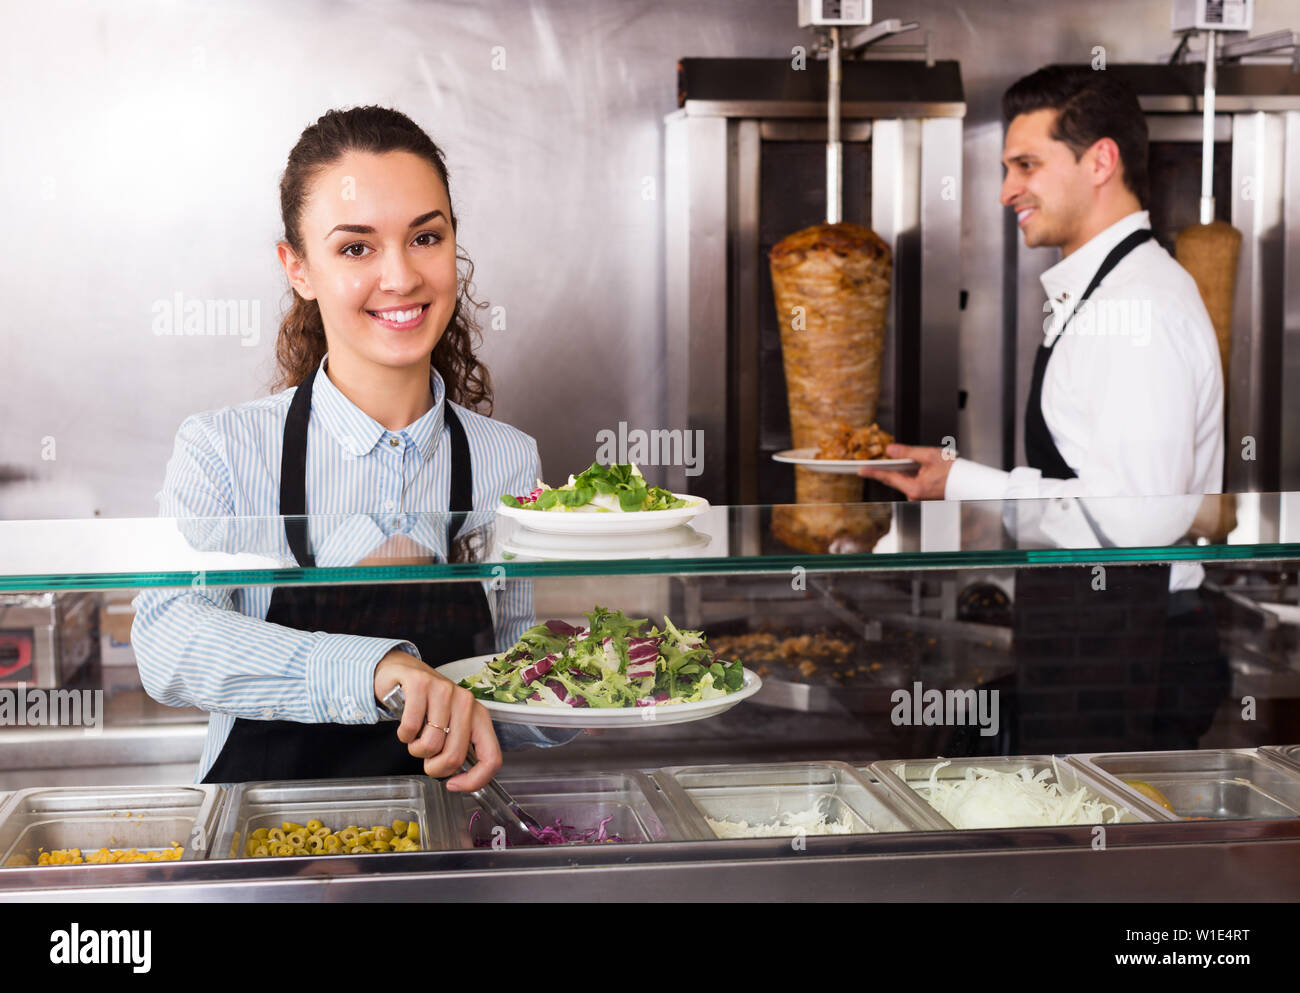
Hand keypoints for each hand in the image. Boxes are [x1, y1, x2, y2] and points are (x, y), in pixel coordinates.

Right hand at [373, 649, 501, 791]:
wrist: (403, 673)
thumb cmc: (428, 705)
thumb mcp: (450, 727)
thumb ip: (459, 749)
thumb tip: (460, 780)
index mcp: (479, 716)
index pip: (491, 757)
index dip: (474, 780)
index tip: (454, 784)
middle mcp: (466, 701)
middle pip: (455, 756)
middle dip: (435, 767)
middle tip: (427, 759)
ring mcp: (444, 691)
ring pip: (431, 745)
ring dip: (416, 749)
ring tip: (416, 736)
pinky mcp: (421, 685)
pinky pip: (411, 728)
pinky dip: (404, 735)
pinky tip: (407, 725)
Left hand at [858, 443, 953, 500]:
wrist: (967, 481)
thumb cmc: (952, 470)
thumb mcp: (928, 456)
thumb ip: (907, 452)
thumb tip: (891, 450)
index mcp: (914, 488)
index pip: (888, 478)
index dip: (873, 472)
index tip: (861, 470)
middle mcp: (914, 494)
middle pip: (895, 478)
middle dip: (889, 466)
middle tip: (881, 459)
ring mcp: (918, 494)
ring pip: (903, 478)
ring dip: (903, 468)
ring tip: (911, 460)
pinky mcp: (922, 492)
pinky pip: (911, 480)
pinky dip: (911, 471)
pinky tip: (917, 465)